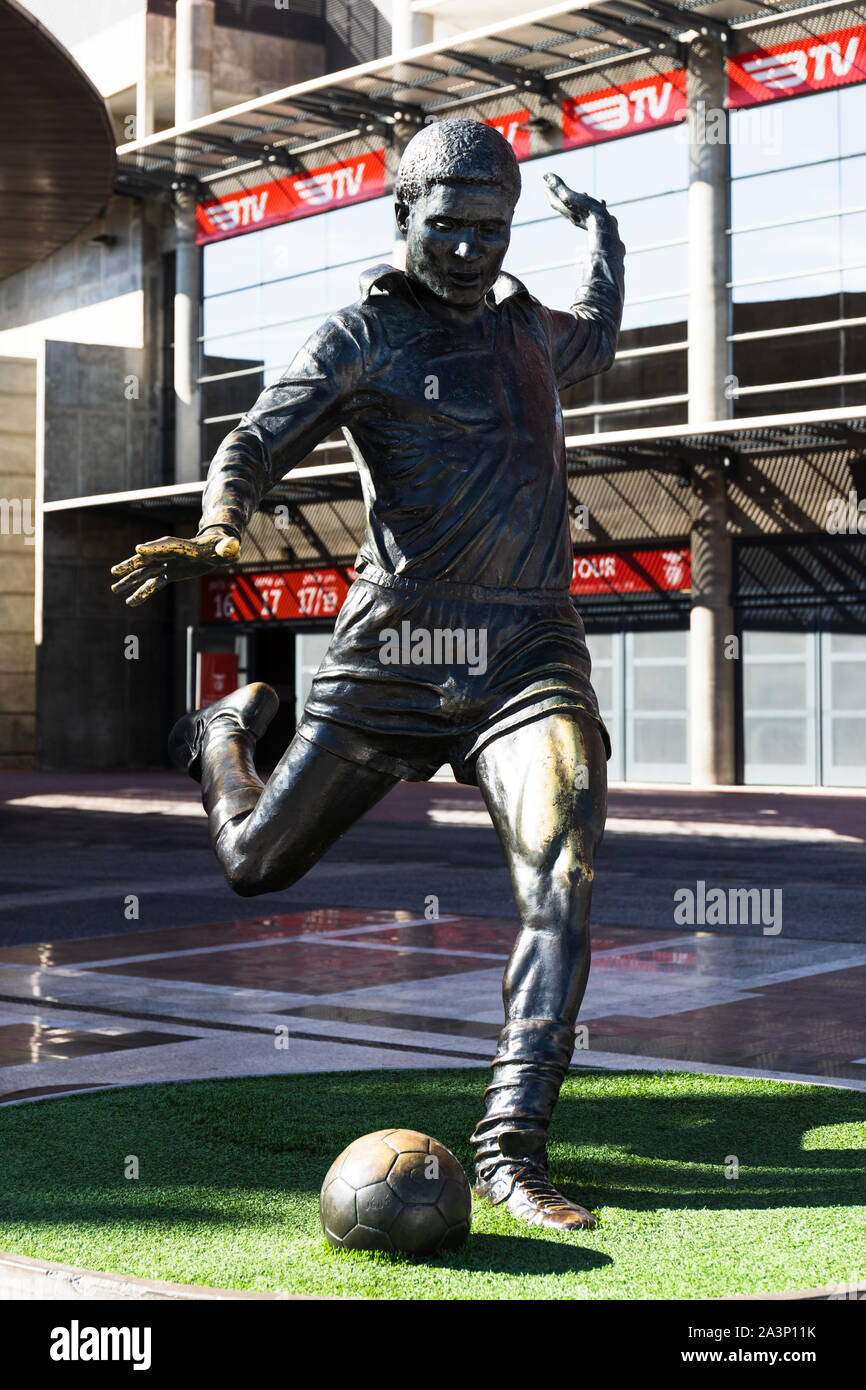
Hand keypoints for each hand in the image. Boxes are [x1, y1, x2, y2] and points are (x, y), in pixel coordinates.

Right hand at [110, 526, 239, 606]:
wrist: (217, 548)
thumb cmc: (222, 546)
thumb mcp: (226, 548)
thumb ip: (228, 548)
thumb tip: (232, 548)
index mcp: (182, 545)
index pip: (166, 545)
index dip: (154, 548)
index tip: (139, 551)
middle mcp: (170, 553)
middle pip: (148, 559)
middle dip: (132, 565)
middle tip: (115, 571)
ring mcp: (167, 564)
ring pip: (145, 572)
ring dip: (130, 581)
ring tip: (115, 589)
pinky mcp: (169, 573)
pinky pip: (153, 583)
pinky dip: (142, 592)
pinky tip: (131, 601)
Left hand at [543, 172, 609, 228]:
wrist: (603, 228)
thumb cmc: (585, 211)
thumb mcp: (569, 196)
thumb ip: (558, 186)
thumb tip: (545, 175)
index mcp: (565, 210)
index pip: (554, 201)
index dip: (550, 193)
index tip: (546, 186)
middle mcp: (573, 215)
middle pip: (565, 206)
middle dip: (562, 197)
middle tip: (560, 191)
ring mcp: (585, 219)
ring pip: (580, 208)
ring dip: (581, 200)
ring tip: (584, 193)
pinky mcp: (597, 220)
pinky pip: (594, 211)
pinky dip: (595, 205)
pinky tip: (601, 202)